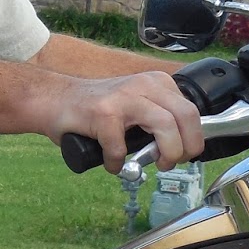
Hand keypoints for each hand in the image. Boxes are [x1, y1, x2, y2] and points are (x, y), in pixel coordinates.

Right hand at [50, 70, 203, 174]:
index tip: (184, 154)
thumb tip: (181, 148)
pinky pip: (121, 147)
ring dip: (165, 153)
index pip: (192, 111)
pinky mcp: (102, 113)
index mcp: (156, 83)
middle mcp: (143, 85)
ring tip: (153, 165)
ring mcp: (123, 97)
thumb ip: (158, 118)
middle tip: (171, 163)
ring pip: (164, 126)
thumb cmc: (94, 109)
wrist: (54, 100)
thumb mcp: (135, 104)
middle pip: (186, 116)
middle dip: (185, 147)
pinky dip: (118, 162)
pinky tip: (112, 164)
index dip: (194, 138)